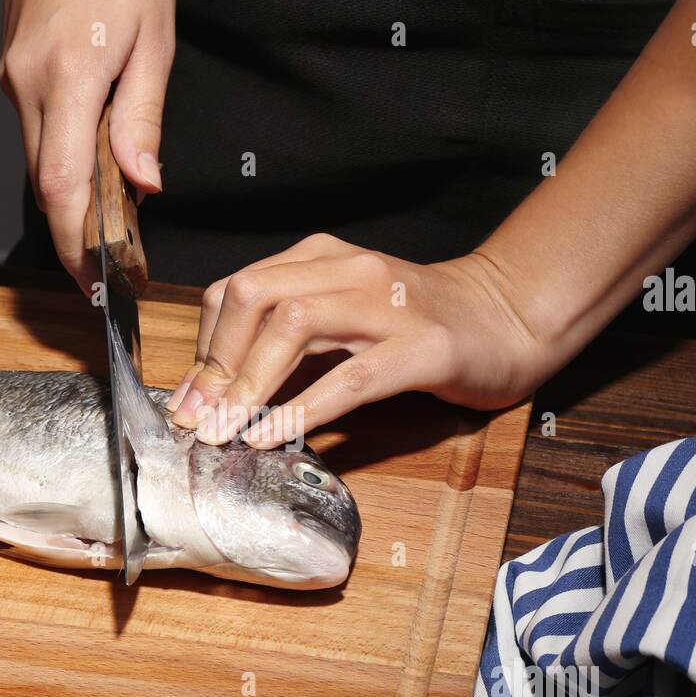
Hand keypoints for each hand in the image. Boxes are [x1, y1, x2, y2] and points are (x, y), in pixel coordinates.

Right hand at [0, 0, 174, 292]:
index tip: (95, 281)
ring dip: (72, 199)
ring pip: (40, 160)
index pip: (63, 188)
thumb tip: (142, 185)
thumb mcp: (154, 42)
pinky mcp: (13, 68)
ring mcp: (13, 76)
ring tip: (112, 229)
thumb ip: (143, 119)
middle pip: (47, 185)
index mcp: (67, 78)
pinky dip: (64, 160)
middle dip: (76, 236)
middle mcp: (27, 83)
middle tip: (112, 269)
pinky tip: (95, 169)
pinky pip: (37, 131)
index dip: (76, 244)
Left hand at [165, 234, 548, 447]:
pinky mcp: (424, 349)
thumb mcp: (343, 316)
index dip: (203, 347)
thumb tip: (217, 390)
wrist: (508, 319)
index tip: (187, 401)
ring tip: (224, 433)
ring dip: (248, 386)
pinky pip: (351, 378)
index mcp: (323, 259)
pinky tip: (272, 437)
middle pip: (254, 299)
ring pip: (294, 327)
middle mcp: (350, 271)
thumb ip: (289, 338)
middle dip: (215, 364)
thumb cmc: (417, 326)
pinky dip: (303, 410)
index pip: (238, 290)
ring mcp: (388, 306)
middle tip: (197, 421)